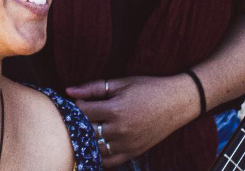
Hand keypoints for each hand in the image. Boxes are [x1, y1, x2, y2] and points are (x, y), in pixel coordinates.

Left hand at [66, 75, 197, 168]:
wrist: (176, 103)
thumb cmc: (148, 89)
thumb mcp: (121, 84)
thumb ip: (93, 88)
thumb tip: (68, 90)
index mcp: (115, 110)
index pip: (83, 111)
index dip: (76, 105)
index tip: (78, 101)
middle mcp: (119, 130)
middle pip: (86, 130)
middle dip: (78, 123)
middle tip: (77, 116)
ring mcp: (126, 144)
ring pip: (95, 147)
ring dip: (86, 139)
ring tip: (86, 129)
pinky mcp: (133, 153)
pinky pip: (109, 161)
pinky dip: (98, 156)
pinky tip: (95, 145)